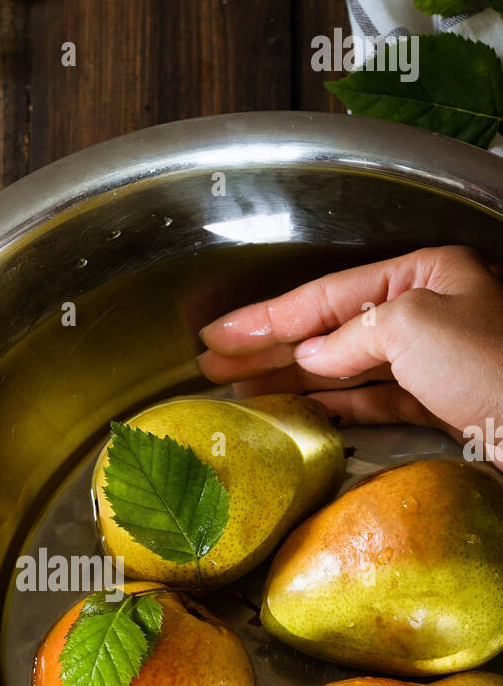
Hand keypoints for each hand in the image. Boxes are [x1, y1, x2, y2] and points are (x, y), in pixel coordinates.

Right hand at [198, 245, 502, 463]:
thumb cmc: (494, 365)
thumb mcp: (412, 326)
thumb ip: (351, 333)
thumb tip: (314, 355)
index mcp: (424, 275)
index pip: (326, 295)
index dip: (267, 317)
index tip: (218, 334)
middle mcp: (428, 314)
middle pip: (330, 329)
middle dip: (269, 347)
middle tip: (212, 363)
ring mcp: (433, 363)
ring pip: (345, 368)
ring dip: (290, 378)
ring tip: (238, 389)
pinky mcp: (439, 408)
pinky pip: (371, 401)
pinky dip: (331, 405)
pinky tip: (295, 409)